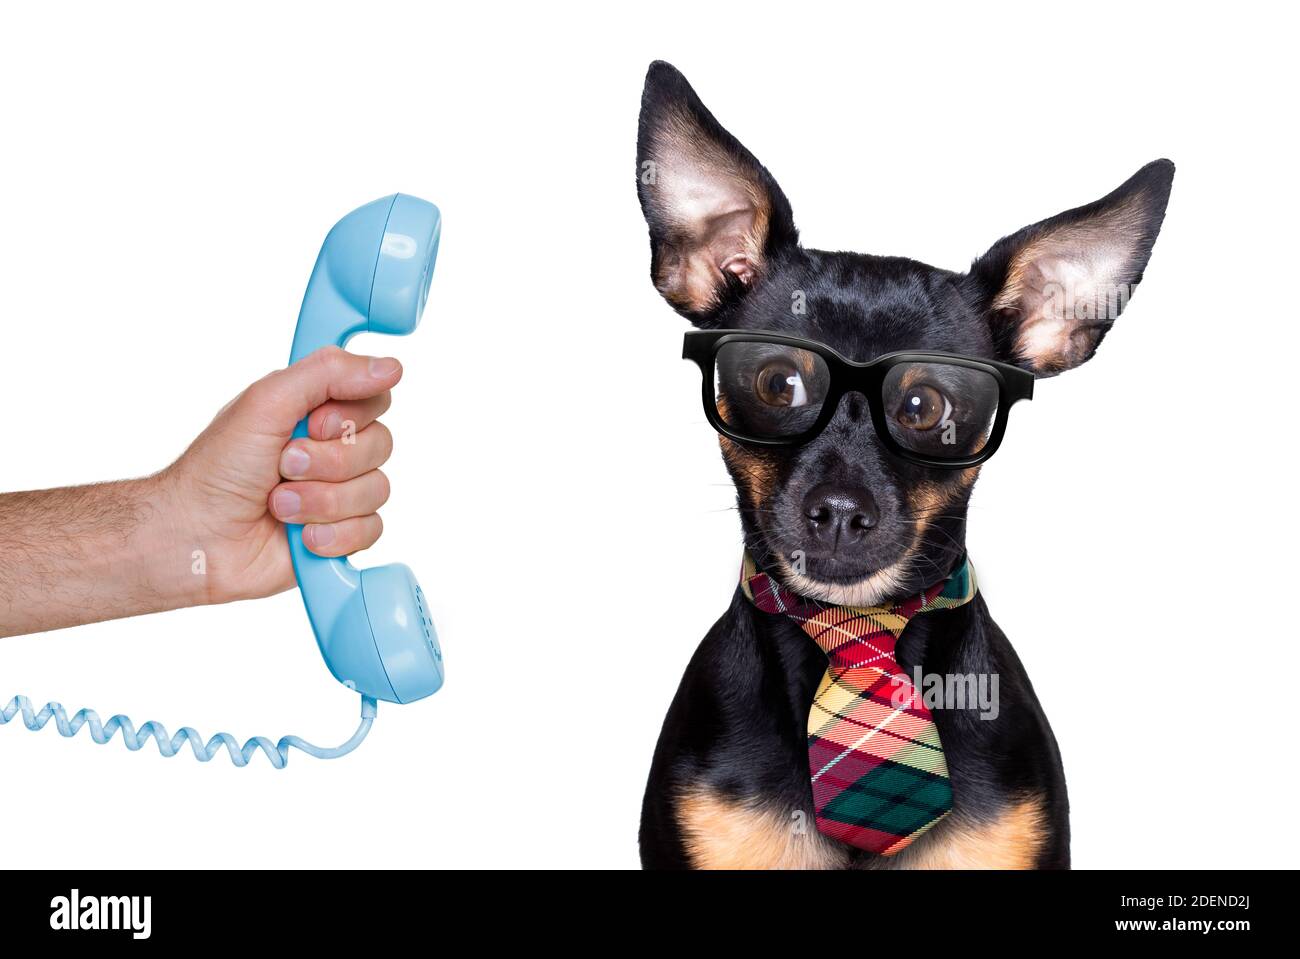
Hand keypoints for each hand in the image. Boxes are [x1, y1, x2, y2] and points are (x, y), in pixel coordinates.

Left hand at [162, 346, 402, 604]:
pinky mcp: (342, 534)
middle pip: (381, 444)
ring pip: (376, 490)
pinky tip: (299, 535)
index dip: (350, 414)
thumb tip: (390, 367)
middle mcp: (333, 448)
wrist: (196, 536)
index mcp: (317, 410)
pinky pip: (371, 530)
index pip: (375, 398)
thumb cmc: (217, 470)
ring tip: (280, 504)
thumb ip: (328, 374)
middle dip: (329, 462)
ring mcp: (340, 492)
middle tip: (284, 466)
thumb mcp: (267, 402)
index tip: (313, 424)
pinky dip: (331, 534)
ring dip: (322, 500)